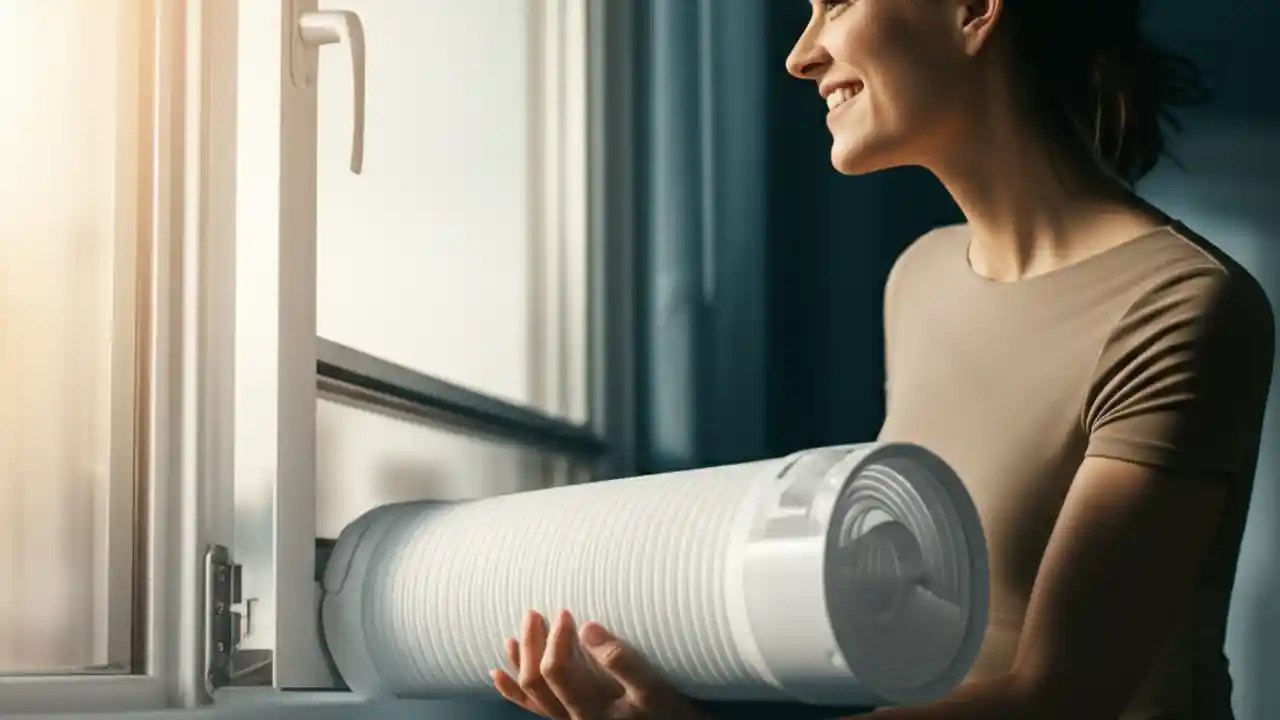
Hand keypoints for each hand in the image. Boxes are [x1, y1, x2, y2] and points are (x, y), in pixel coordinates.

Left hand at [490, 609, 709, 719]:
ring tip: (514, 634)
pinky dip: (512, 690)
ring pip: (531, 694)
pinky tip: (498, 672)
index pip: (557, 670)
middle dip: (532, 643)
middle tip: (534, 612)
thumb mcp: (652, 690)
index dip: (556, 638)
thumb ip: (621, 661)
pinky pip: (533, 708)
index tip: (567, 612)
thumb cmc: (669, 715)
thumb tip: (588, 627)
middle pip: (537, 680)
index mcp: (589, 710)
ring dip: (520, 662)